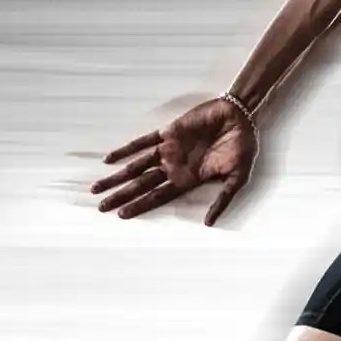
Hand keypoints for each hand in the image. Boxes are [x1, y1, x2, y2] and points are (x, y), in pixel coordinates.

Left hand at [91, 96, 258, 225]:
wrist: (241, 117)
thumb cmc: (243, 148)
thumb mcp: (238, 178)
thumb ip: (223, 199)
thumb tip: (209, 223)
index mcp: (189, 181)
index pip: (158, 198)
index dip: (139, 206)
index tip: (121, 216)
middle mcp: (174, 168)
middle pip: (141, 186)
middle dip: (121, 196)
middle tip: (100, 207)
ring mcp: (169, 150)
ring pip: (136, 167)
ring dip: (117, 177)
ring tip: (97, 187)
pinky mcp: (168, 132)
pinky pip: (142, 142)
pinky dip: (126, 150)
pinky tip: (109, 158)